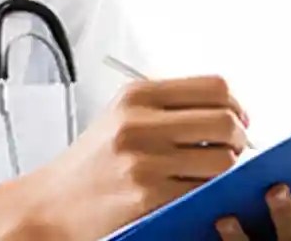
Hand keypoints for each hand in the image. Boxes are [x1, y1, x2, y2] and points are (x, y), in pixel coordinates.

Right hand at [23, 76, 250, 240]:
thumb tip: (227, 110)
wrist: (51, 203)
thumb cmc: (91, 163)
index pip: (214, 86)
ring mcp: (144, 160)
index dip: (236, 105)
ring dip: (225, 170)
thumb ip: (168, 107)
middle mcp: (139, 122)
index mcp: (136, 96)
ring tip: (209, 173)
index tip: (238, 119)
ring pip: (222, 160)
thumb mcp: (122, 116)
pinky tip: (195, 191)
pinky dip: (208, 192)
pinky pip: (203, 190)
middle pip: (224, 120)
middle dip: (238, 138)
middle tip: (232, 149)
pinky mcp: (147, 195)